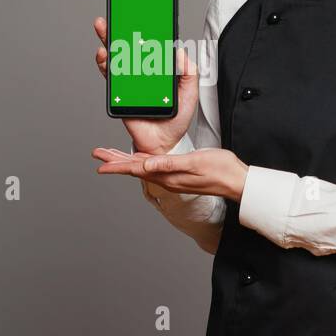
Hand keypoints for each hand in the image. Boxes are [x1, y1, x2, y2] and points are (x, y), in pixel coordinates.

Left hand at [92, 146, 249, 202]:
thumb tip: (146, 166)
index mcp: (167, 175)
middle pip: (135, 169)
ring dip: (126, 161)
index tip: (100, 165)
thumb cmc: (220, 170)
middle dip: (115, 161)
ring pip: (142, 168)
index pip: (136, 169)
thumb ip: (169, 164)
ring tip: (111, 156)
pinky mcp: (178, 174)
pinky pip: (153, 167)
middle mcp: (167, 178)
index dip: (117, 166)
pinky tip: (139, 159)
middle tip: (99, 155)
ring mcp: (172, 177)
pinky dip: (141, 161)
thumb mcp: (194, 162)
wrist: (237, 180)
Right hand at [93, 16, 197, 154]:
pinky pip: (110, 76)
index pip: (149, 44)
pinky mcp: (119, 93)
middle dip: (119, 29)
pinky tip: (104, 54)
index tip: (140, 12)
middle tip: (114, 14)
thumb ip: (188, 70)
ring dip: (108, 41)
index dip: (144, 29)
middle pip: (128, 46)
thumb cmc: (177, 117)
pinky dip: (105, 64)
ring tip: (104, 28)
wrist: (165, 141)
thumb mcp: (190, 90)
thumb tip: (179, 52)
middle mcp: (141, 71)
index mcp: (158, 68)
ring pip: (116, 57)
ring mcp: (128, 81)